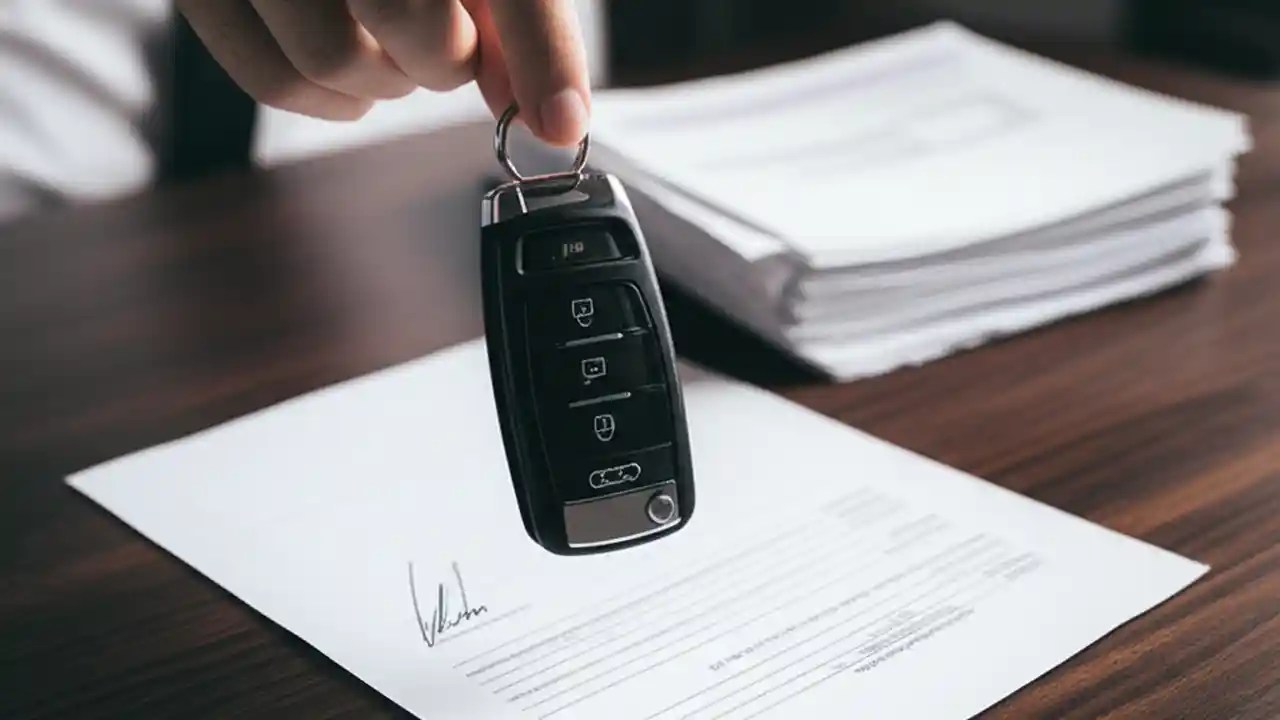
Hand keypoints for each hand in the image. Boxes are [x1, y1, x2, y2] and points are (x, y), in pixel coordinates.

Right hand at [177, 0, 590, 145]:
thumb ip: (517, 20)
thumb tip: (553, 115)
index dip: (542, 52)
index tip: (561, 120)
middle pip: (416, 24)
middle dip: (446, 57)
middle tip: (446, 39)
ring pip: (335, 61)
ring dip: (385, 81)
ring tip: (389, 45)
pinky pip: (273, 81)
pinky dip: (330, 100)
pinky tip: (354, 75)